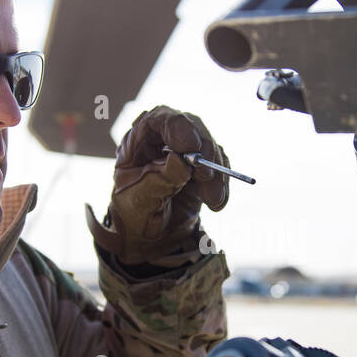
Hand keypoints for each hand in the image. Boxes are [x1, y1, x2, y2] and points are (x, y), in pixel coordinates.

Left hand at [85, 105, 228, 264]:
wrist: (149, 237)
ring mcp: (185, 152)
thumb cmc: (135, 215)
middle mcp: (162, 140)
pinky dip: (222, 183)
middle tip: (207, 175)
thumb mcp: (138, 203)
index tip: (191, 145)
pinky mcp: (203, 167)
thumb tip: (180, 161)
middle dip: (204, 151)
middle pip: (190, 127)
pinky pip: (220, 165)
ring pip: (209, 146)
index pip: (158, 119)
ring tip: (213, 200)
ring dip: (216, 173)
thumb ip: (157, 182)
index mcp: (138, 143)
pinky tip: (217, 203)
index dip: (177, 126)